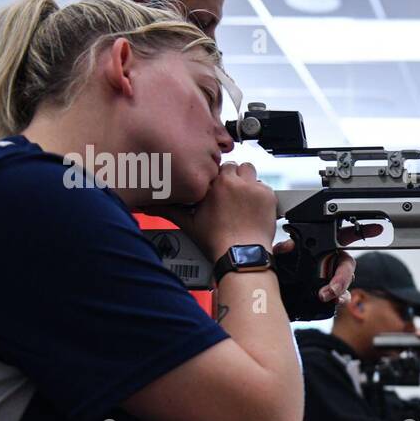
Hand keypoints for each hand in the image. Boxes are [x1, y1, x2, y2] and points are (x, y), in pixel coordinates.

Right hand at [155, 163, 276, 262]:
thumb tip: (150, 206)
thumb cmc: (217, 241)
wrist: (241, 253)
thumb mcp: (189, 223)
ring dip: (248, 181)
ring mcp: (253, 188)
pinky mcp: (268, 196)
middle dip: (234, 177)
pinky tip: (254, 208)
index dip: (218, 178)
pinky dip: (261, 194)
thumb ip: (170, 210)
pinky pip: (265, 186)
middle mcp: (235, 182)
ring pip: (252, 173)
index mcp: (215, 183)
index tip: (219, 187)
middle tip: (232, 194)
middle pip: (236, 167)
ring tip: (244, 199)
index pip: (217, 167)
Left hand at [272, 239, 355, 303]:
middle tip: (332, 288)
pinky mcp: (330, 295)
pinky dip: (340, 299)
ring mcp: (332, 279)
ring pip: (346, 283)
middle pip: (347, 266)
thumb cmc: (280, 270)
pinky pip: (342, 297)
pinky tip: (333, 302)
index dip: (361, 231)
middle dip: (343, 276)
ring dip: (340, 289)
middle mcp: (331, 262)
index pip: (344, 237)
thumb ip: (282, 248)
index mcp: (323, 248)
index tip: (376, 229)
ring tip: (328, 296)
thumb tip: (288, 246)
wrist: (276, 294)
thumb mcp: (279, 256)